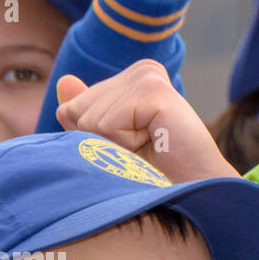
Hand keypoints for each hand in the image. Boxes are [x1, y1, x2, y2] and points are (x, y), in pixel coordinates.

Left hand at [55, 60, 237, 183]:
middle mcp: (142, 69)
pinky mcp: (153, 89)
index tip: (134, 146)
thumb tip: (64, 80)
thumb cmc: (156, 171)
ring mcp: (148, 75)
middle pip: (76, 111)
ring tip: (150, 146)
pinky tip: (155, 142)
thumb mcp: (111, 142)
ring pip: (88, 120)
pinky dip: (125, 145)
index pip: (73, 107)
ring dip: (115, 146)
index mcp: (132, 77)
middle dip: (101, 141)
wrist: (194, 190)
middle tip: (142, 148)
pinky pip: (105, 124)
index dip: (93, 139)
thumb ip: (85, 114)